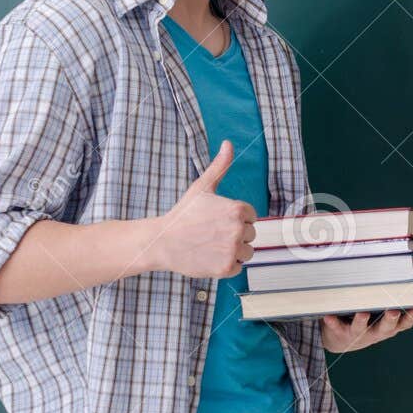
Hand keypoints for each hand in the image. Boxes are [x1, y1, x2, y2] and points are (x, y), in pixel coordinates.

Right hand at [151, 140, 255, 278]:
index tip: (216, 220)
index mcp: (237, 209)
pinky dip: (226, 265)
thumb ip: (220, 166)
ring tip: (211, 245)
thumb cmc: (182, 215)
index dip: (234, 218)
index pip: (250, 216)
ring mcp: (232, 250)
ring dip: (233, 251)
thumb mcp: (202, 187)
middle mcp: (237, 230)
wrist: (162, 242)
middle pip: (250, 234)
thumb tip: (228, 144)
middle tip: (211, 233)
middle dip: (234, 234)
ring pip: (247, 252)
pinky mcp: (226, 268)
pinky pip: (238, 267)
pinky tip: (210, 257)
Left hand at [322, 308, 412, 351]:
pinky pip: (336, 327)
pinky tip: (329, 316)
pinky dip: (333, 322)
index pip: (403, 324)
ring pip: (361, 329)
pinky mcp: (340, 333)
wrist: (342, 340)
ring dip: (362, 321)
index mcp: (387, 327)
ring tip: (363, 313)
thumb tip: (399, 272)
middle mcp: (375, 332)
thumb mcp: (380, 315)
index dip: (410, 318)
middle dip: (390, 320)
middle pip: (385, 328)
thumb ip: (388, 299)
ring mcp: (357, 334)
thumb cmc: (367, 320)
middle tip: (393, 311)